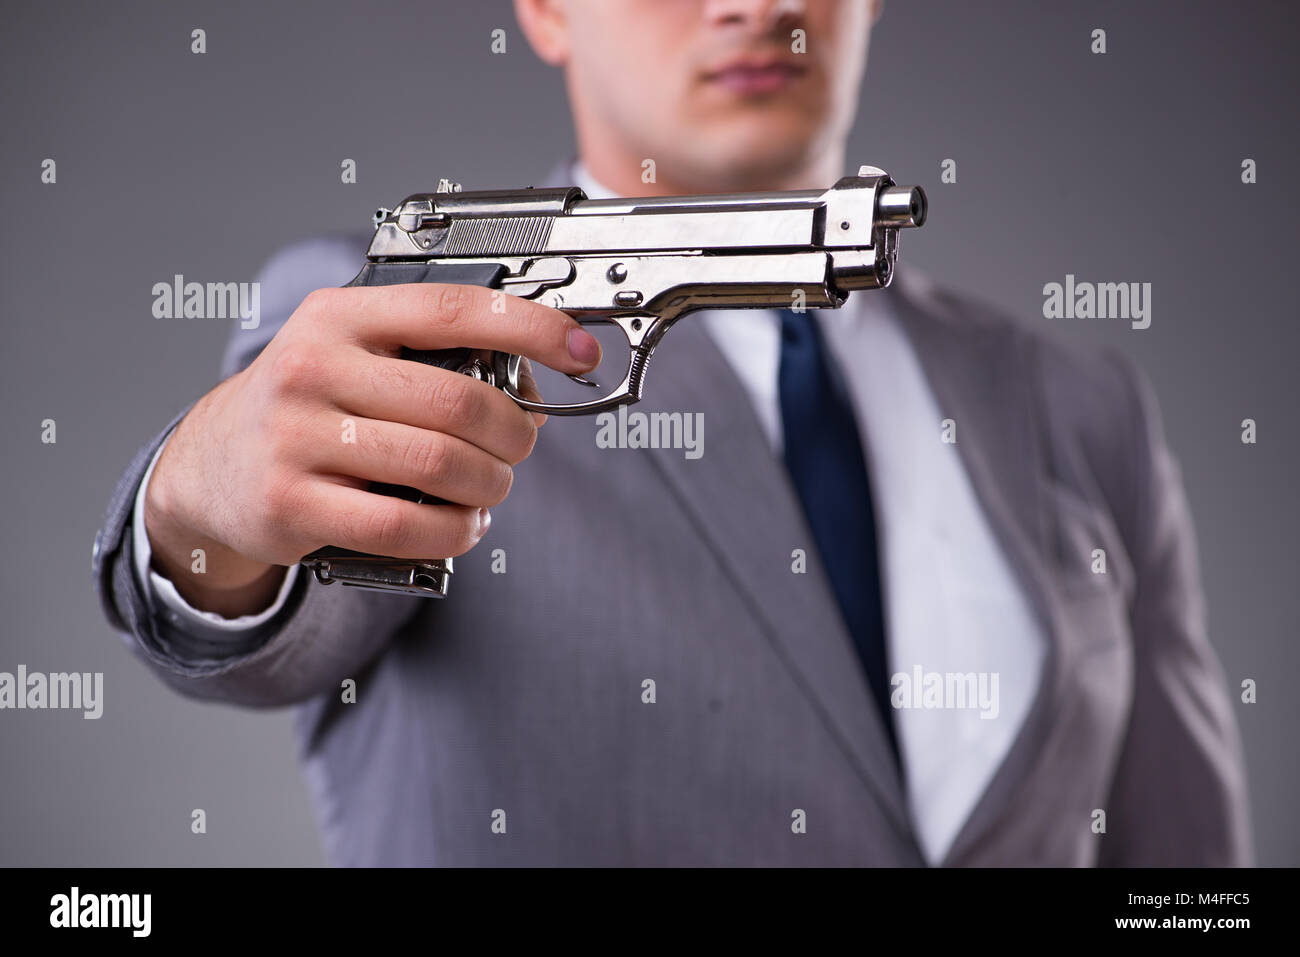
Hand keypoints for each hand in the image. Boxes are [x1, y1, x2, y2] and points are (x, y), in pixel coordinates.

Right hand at [143, 282, 601, 616]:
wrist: (212, 466)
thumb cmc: (310, 407)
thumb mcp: (354, 356)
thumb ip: (430, 359)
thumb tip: (531, 384)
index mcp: (340, 317)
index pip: (454, 309)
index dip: (531, 328)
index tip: (582, 353)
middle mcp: (314, 367)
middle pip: (458, 401)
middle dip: (514, 431)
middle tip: (521, 446)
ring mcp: (296, 437)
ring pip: (438, 465)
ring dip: (490, 485)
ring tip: (492, 489)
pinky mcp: (290, 503)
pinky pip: (402, 526)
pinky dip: (455, 530)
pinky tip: (463, 525)